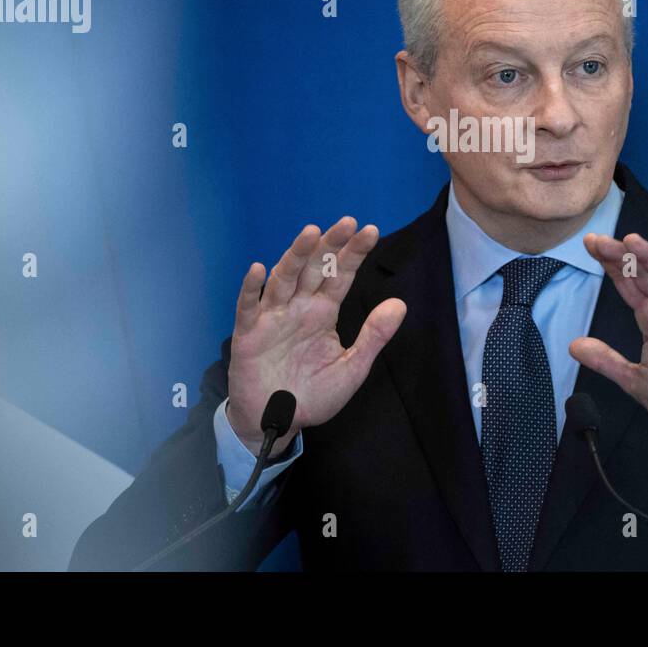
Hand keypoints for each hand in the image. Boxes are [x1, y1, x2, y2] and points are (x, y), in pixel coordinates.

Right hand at [226, 217, 406, 455]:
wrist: (277, 424)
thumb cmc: (312, 394)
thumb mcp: (351, 368)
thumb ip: (373, 336)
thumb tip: (400, 304)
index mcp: (323, 312)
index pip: (341, 275)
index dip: (354, 253)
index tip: (371, 231)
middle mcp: (298, 307)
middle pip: (314, 268)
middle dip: (329, 245)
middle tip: (346, 222)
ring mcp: (272, 317)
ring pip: (284, 279)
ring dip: (295, 255)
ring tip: (310, 233)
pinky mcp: (248, 335)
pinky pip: (247, 308)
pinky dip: (251, 289)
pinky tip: (259, 269)